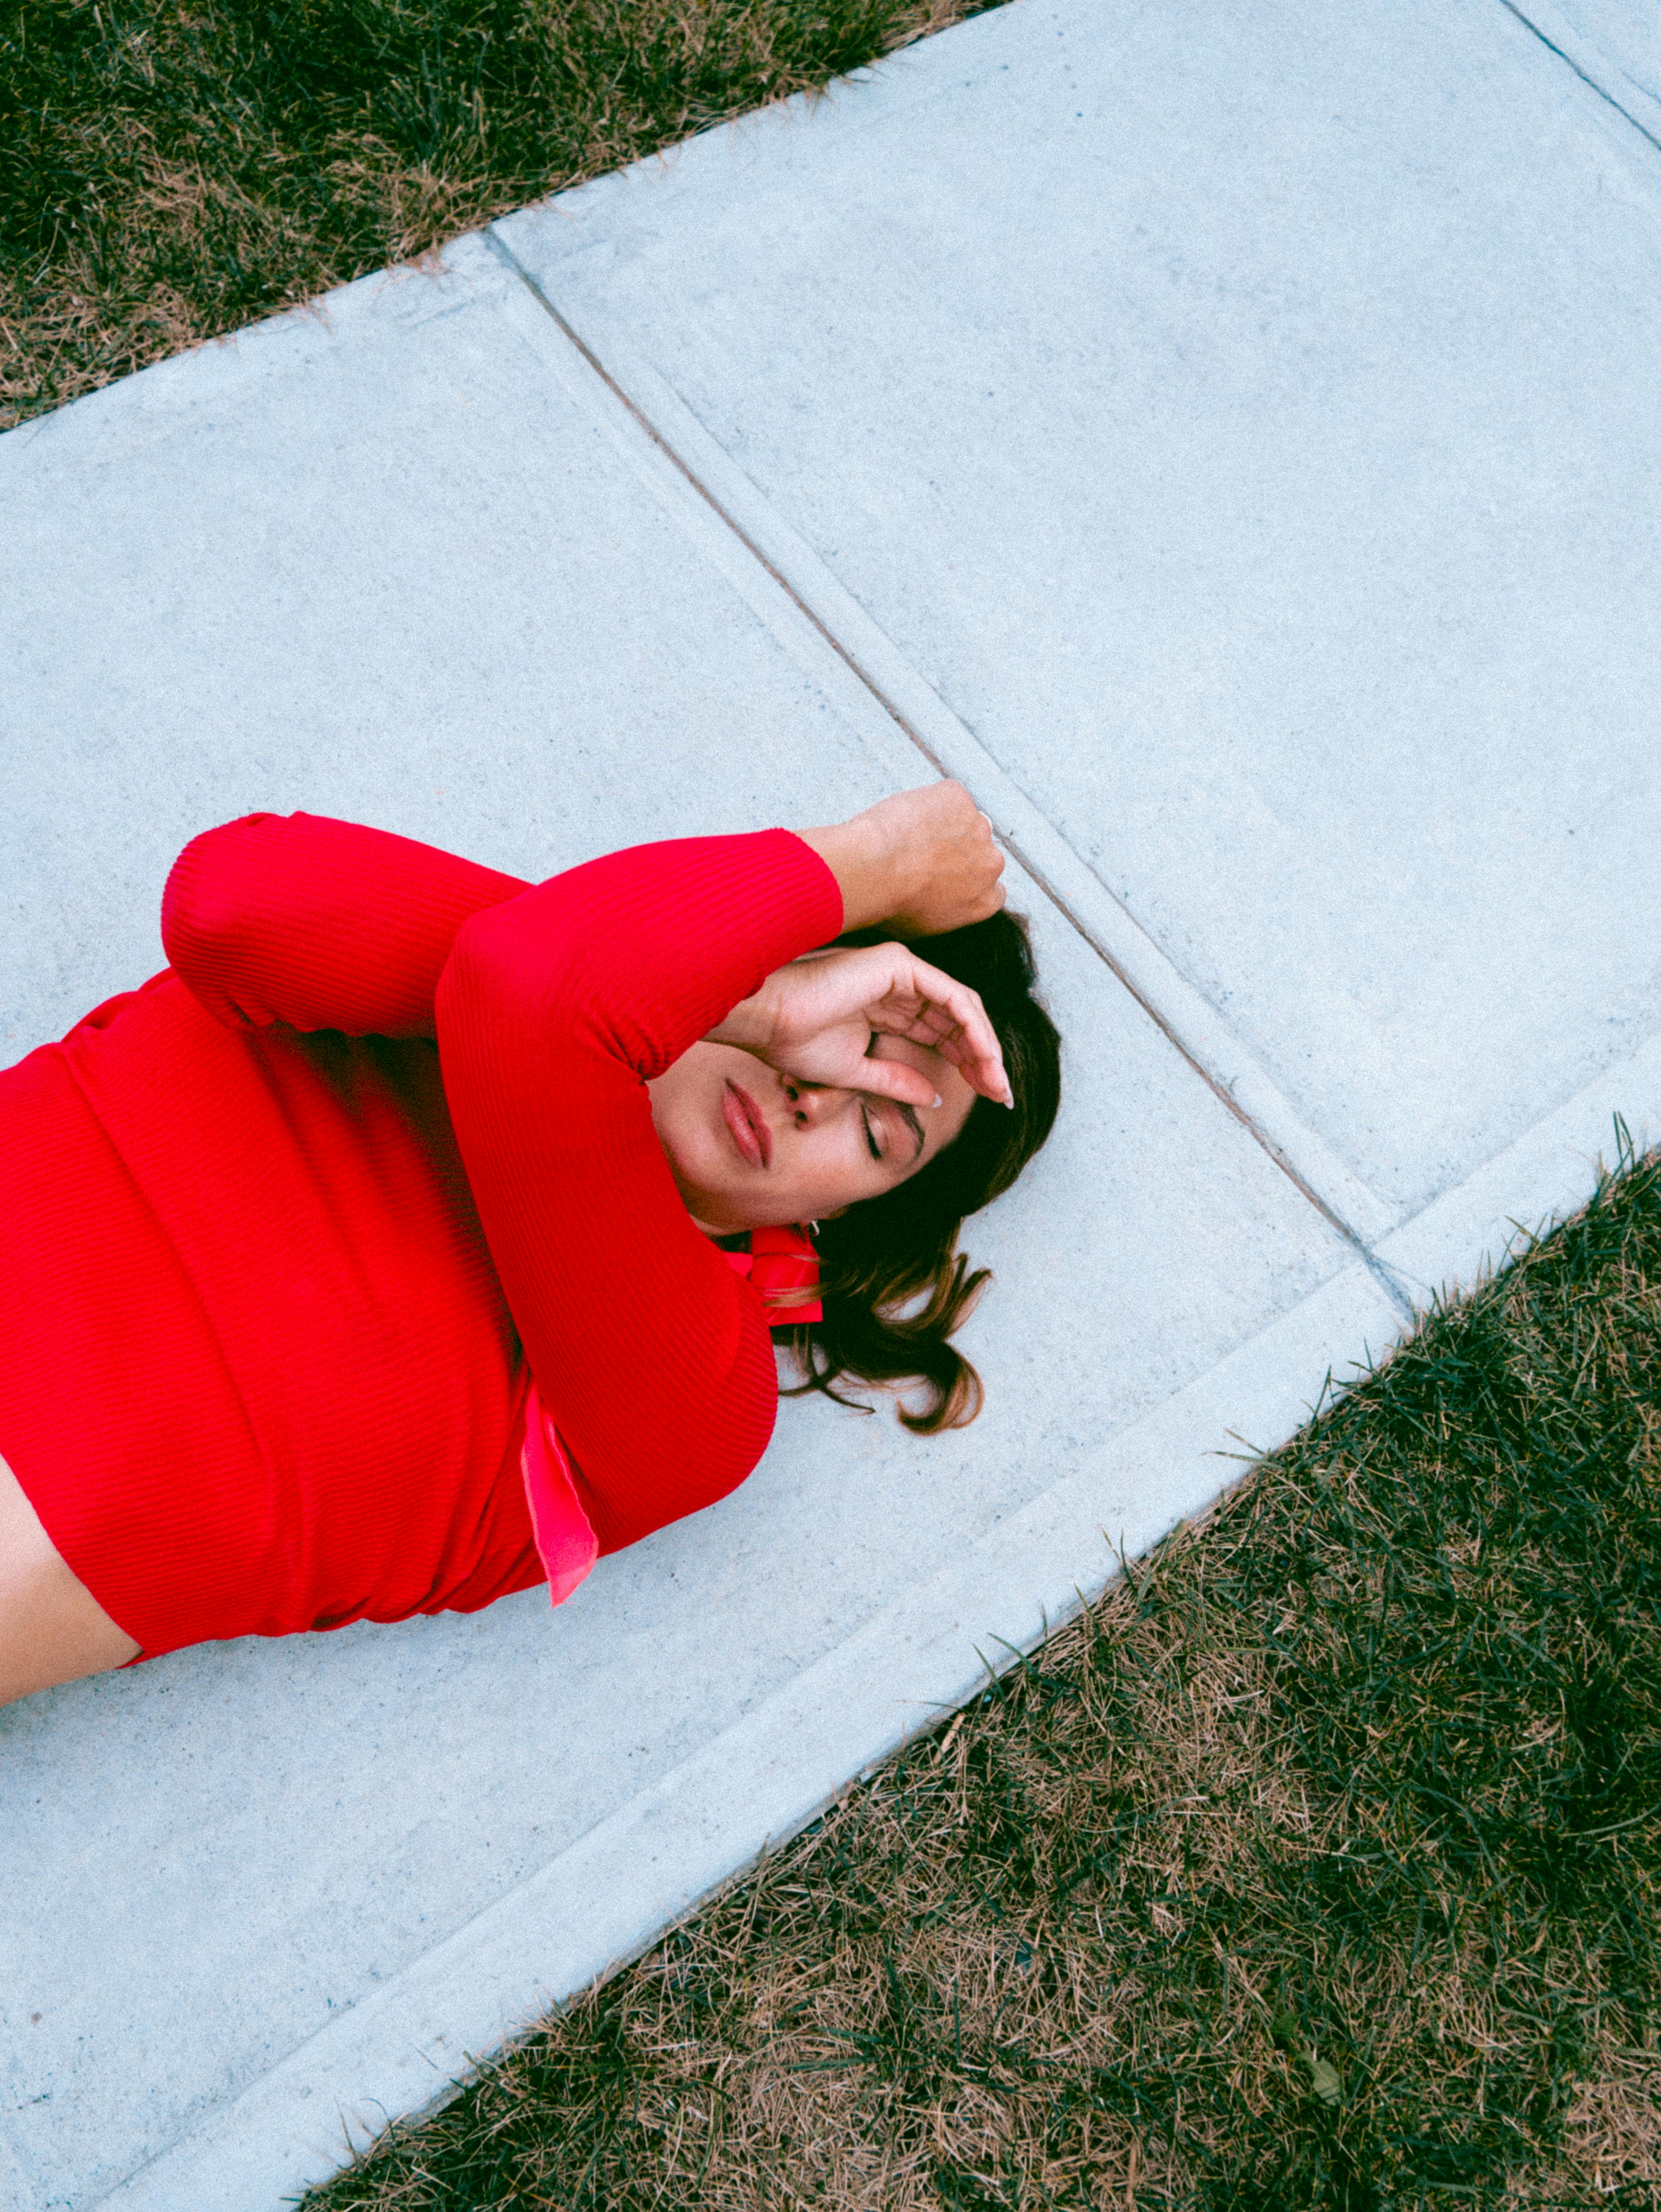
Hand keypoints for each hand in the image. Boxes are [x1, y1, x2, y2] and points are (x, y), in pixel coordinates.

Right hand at [715, 942, 1013, 1109]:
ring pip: (961, 1007)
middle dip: (982, 1059)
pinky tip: (983, 1056)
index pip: (938, 1033)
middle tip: (1001, 1094)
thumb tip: (934, 1098)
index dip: (965, 1064)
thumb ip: (895, 1080)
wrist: (765, 1020)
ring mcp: (901, 971)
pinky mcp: (900, 965)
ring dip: (983, 1045)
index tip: (988, 1096)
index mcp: (884, 1006)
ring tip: (996, 1081)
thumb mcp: (855, 1072)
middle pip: (955, 1022)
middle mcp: (897, 985)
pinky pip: (951, 996)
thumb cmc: (793, 1041)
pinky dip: (972, 1027)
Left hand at [800, 780, 1006, 936]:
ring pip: (964, 820)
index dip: (966, 878)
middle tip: (920, 852)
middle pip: (981, 850)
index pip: (991, 888)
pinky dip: (928, 801)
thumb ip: (946, 908)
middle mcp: (992, 864)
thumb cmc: (887, 904)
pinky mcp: (958, 797)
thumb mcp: (922, 926)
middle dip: (957, 849)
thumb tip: (936, 898)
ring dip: (943, 823)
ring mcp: (978, 827)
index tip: (943, 876)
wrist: (872, 871)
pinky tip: (905, 816)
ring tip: (907, 835)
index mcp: (986, 901)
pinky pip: (947, 795)